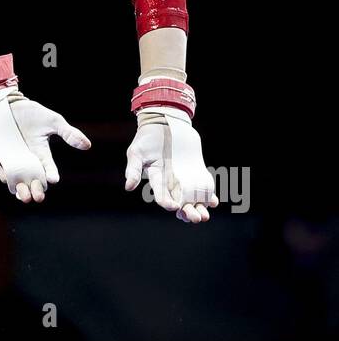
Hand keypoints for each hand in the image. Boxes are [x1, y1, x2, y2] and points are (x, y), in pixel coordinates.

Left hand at [0, 94, 90, 202]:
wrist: (9, 104)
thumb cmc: (33, 113)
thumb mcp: (54, 121)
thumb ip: (69, 134)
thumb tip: (87, 146)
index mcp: (42, 154)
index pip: (48, 169)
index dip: (51, 175)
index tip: (54, 179)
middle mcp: (28, 161)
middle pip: (34, 181)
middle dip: (36, 190)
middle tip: (38, 196)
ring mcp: (14, 160)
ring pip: (18, 182)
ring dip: (21, 190)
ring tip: (23, 195)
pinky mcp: (0, 158)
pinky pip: (2, 172)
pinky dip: (5, 177)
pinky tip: (8, 179)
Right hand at [125, 108, 217, 222]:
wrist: (164, 122)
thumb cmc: (147, 137)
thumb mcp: (136, 152)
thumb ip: (132, 169)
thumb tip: (128, 187)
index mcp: (157, 179)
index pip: (162, 196)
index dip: (167, 203)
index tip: (174, 206)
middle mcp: (171, 182)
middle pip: (180, 202)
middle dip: (187, 212)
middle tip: (195, 218)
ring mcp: (184, 178)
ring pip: (193, 199)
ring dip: (199, 208)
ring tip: (204, 216)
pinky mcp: (195, 171)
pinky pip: (203, 187)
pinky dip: (209, 196)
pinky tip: (214, 201)